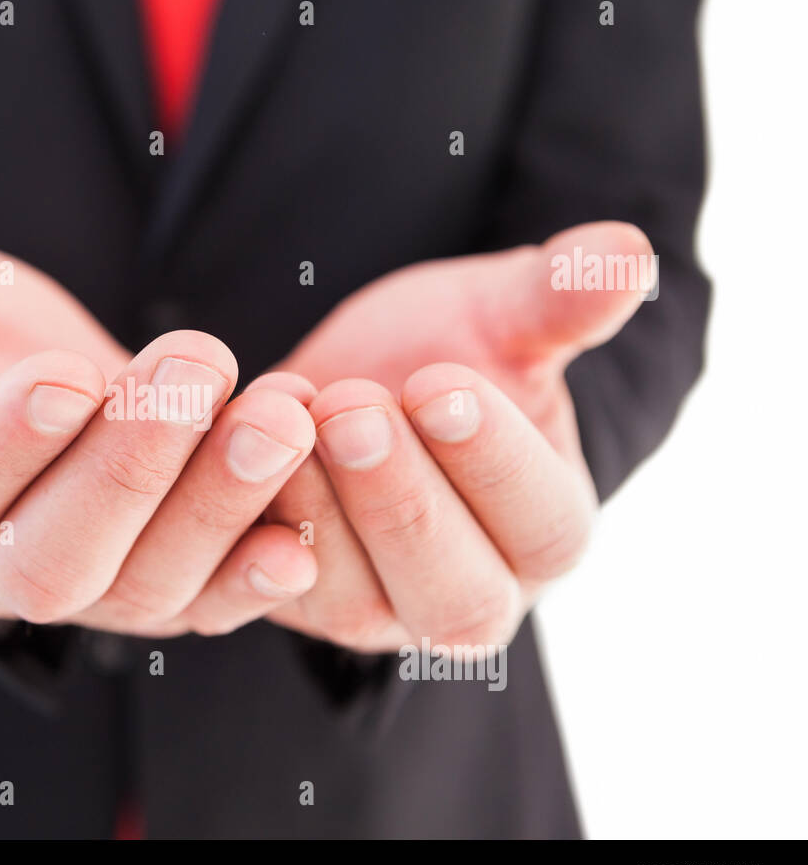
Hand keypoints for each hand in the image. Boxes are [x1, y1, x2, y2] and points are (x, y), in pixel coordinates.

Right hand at [0, 176, 318, 637]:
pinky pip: (213, 604)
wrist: (44, 395)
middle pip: (57, 555)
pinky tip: (304, 527)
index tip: (58, 374)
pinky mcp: (168, 591)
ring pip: (149, 586)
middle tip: (196, 364)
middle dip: (131, 467)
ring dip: (218, 504)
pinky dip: (259, 573)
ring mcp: (92, 592)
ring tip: (278, 412)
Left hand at [251, 223, 654, 650]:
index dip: (494, 462)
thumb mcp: (494, 318)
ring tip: (295, 420)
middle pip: (457, 593)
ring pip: (360, 606)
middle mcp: (472, 594)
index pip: (542, 526)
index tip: (441, 386)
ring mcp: (381, 612)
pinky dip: (255, 530)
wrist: (344, 387)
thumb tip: (628, 252)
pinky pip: (274, 594)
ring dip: (324, 513)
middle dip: (402, 499)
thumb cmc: (438, 356)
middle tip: (354, 409)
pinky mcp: (301, 606)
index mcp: (543, 531)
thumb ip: (556, 299)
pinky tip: (236, 455)